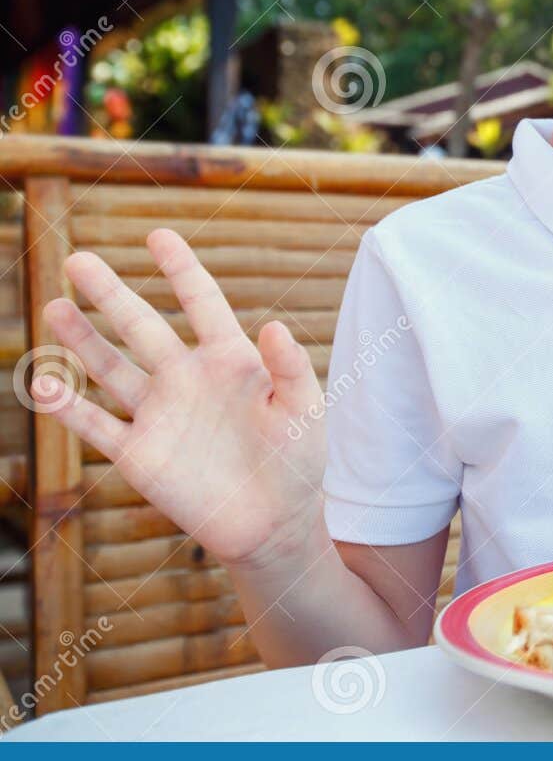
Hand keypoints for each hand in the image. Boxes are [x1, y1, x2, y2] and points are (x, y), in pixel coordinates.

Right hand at [33, 230, 327, 569]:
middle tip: (78, 260)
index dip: (181, 270)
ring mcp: (160, 414)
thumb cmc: (298, 462)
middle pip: (141, 327)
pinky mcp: (139, 454)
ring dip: (81, 341)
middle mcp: (188, 378)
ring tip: (54, 308)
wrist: (274, 525)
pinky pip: (95, 425)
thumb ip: (292, 369)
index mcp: (231, 361)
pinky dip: (67, 407)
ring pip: (110, 368)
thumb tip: (275, 326)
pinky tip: (40, 383)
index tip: (157, 235)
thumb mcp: (305, 411)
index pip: (202, 304)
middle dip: (111, 294)